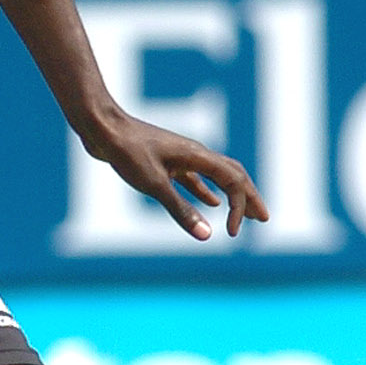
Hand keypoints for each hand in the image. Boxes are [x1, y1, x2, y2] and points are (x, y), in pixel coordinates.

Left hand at [79, 113, 268, 241]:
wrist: (102, 128)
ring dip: (232, 196)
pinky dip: (206, 191)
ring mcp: (180, 156)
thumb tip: (207, 236)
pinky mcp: (165, 160)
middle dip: (249, 198)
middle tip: (264, 218)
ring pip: (216, 176)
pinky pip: (195, 177)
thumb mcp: (153, 185)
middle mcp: (194, 153)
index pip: (234, 181)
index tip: (232, 232)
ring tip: (243, 214)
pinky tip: (211, 203)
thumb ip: (180, 210)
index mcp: (198, 156)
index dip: (240, 207)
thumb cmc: (126, 152)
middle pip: (233, 175)